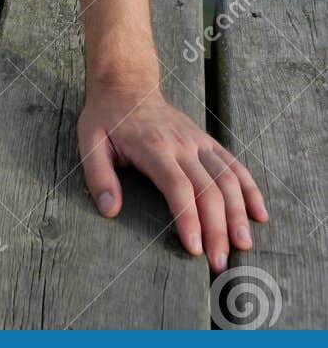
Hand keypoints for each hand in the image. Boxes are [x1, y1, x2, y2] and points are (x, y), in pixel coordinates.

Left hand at [77, 81, 268, 271]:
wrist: (127, 84)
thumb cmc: (106, 117)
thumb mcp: (89, 140)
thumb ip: (98, 175)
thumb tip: (109, 210)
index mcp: (152, 146)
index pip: (177, 185)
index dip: (188, 217)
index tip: (195, 248)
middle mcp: (181, 144)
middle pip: (208, 188)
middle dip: (217, 228)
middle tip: (219, 264)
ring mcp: (198, 141)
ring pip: (227, 178)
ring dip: (238, 213)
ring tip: (243, 246)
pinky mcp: (207, 141)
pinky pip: (234, 164)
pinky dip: (250, 189)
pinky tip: (259, 214)